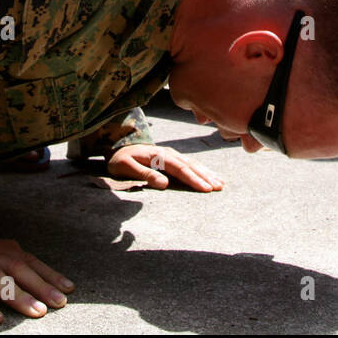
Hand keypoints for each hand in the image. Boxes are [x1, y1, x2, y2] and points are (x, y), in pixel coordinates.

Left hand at [107, 144, 222, 191]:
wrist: (117, 147)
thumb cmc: (120, 160)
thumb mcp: (125, 167)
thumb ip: (144, 174)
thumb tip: (164, 184)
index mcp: (158, 156)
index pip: (180, 169)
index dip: (194, 179)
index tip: (206, 189)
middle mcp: (168, 153)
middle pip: (190, 166)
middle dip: (206, 177)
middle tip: (219, 188)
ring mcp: (171, 154)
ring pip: (193, 163)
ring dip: (207, 173)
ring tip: (220, 183)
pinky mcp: (172, 157)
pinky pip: (190, 163)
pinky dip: (202, 169)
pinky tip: (210, 175)